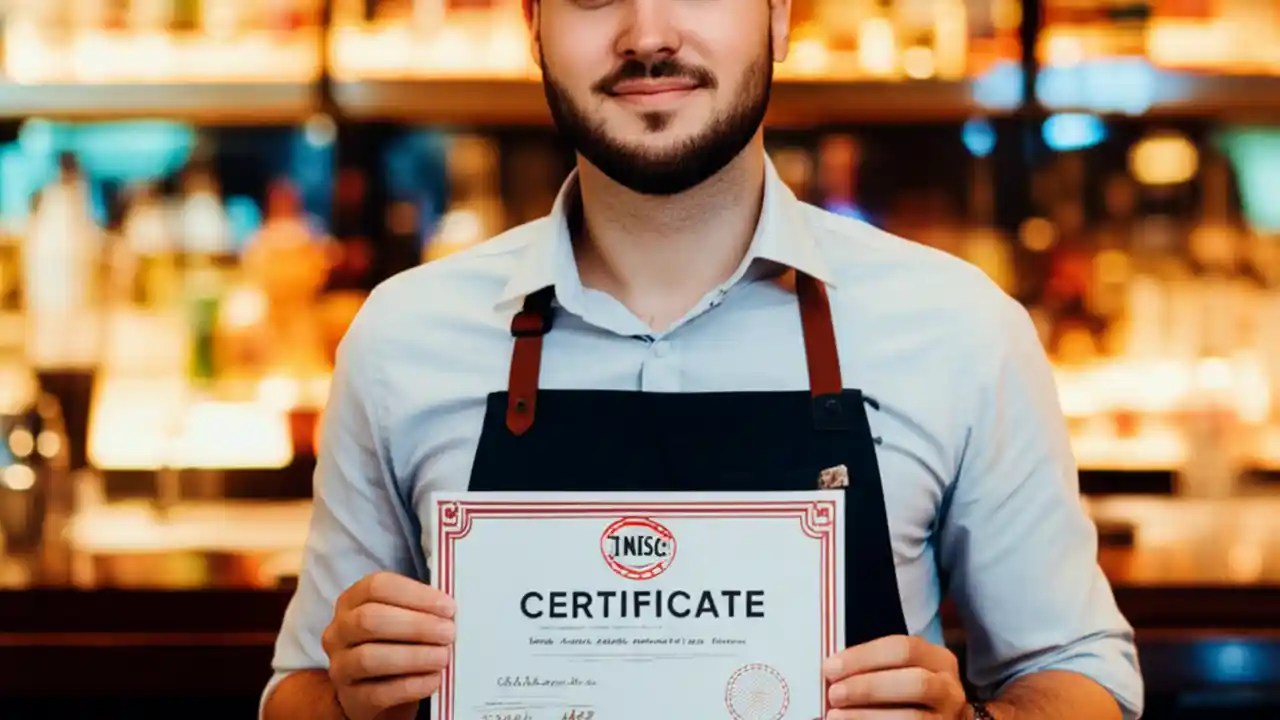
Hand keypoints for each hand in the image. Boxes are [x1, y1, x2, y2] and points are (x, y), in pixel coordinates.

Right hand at [322, 572, 457, 719]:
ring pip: (369, 657)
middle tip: (448, 632)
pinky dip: (411, 685)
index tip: (447, 607)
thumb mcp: (400, 618)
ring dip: (414, 656)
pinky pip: (378, 692)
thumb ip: (420, 609)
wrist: (370, 689)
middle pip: (371, 619)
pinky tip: (433, 680)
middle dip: (416, 625)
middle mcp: (339, 631)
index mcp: (352, 601)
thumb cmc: (392, 643)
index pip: (377, 587)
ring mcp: (341, 665)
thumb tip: (450, 611)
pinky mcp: (351, 698)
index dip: (416, 595)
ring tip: (443, 656)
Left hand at [822, 635, 967, 719]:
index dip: (863, 657)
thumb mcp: (896, 672)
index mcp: (937, 659)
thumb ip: (871, 668)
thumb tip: (831, 670)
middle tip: (834, 693)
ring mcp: (948, 718)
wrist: (930, 719)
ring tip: (835, 715)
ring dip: (868, 716)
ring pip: (913, 717)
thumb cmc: (903, 693)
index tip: (831, 667)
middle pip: (914, 682)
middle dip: (869, 687)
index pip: (903, 648)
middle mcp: (949, 689)